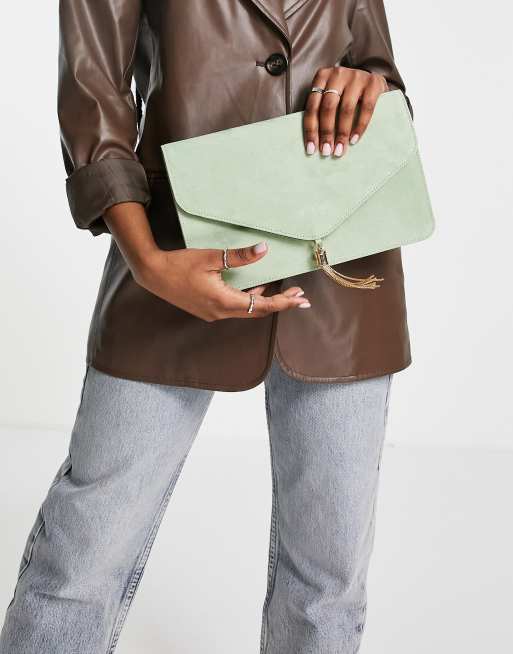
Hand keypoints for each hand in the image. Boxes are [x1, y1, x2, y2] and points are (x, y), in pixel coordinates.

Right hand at [137, 242, 310, 321]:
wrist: (152, 274)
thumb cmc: (179, 264)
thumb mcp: (211, 257)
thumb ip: (239, 256)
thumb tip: (264, 249)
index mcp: (223, 301)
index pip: (261, 305)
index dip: (283, 303)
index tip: (301, 300)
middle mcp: (220, 312)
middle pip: (257, 311)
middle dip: (280, 303)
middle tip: (299, 296)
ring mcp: (213, 313)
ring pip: (246, 310)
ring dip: (265, 301)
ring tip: (284, 293)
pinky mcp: (207, 310)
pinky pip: (235, 308)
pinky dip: (248, 299)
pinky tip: (256, 288)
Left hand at [303, 66, 387, 156]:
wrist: (373, 80)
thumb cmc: (347, 94)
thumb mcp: (332, 96)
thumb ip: (322, 111)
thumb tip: (314, 143)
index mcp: (322, 76)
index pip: (312, 106)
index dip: (311, 129)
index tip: (311, 149)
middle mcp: (338, 74)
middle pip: (328, 107)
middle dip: (326, 132)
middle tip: (326, 152)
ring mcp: (356, 76)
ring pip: (346, 109)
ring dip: (342, 133)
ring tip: (340, 150)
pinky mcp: (373, 82)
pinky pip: (366, 108)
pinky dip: (360, 126)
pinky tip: (354, 139)